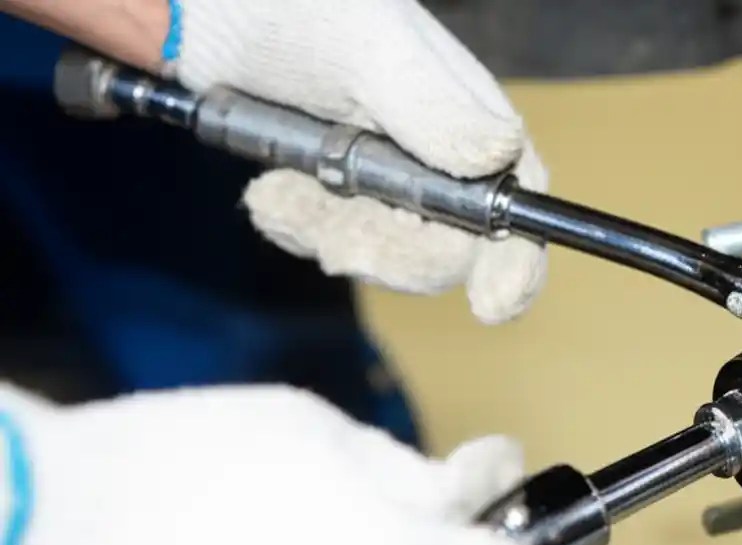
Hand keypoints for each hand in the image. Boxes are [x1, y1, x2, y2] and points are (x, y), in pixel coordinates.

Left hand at [173, 0, 547, 323]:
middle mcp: (442, 161)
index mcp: (472, 122)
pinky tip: (271, 189)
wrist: (209, 13)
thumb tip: (502, 156)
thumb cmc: (296, 9)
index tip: (490, 303)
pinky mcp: (340, 196)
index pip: (517, 206)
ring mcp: (390, 183)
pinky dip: (298, 225)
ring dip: (330, 234)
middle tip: (338, 239)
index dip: (516, 260)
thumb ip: (434, 107)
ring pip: (387, 256)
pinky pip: (333, 242)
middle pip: (452, 252)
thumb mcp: (368, 46)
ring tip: (279, 188)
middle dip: (393, 253)